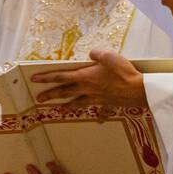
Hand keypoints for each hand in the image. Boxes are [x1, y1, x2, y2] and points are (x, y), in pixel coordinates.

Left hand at [32, 48, 147, 106]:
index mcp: (85, 77)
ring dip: (67, 106)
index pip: (60, 76)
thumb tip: (91, 54)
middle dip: (50, 95)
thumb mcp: (108, 55)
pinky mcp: (107, 104)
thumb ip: (96, 54)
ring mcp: (96, 98)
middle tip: (39, 99)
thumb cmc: (123, 72)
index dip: (46, 78)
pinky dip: (100, 115)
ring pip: (77, 103)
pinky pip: (101, 110)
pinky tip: (99, 120)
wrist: (138, 90)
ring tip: (59, 110)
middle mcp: (87, 89)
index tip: (34, 80)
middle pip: (65, 92)